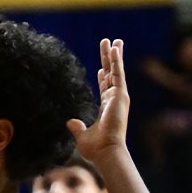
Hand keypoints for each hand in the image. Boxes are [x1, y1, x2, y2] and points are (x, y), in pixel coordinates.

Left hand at [69, 39, 130, 164]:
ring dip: (114, 55)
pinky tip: (116, 48)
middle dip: (110, 60)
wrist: (106, 152)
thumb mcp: (82, 135)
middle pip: (112, 75)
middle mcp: (115, 101)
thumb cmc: (96, 148)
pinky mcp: (121, 95)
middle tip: (111, 44)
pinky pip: (118, 73)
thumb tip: (70, 122)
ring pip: (116, 70)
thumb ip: (77, 127)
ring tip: (114, 40)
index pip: (106, 88)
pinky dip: (117, 61)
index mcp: (107, 109)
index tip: (102, 67)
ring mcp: (119, 97)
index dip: (104, 77)